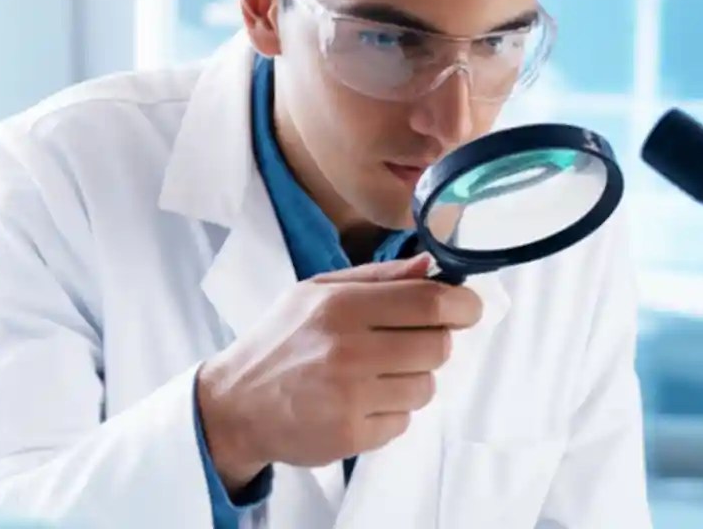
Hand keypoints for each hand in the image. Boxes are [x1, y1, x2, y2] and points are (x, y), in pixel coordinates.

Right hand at [196, 254, 482, 490]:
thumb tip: (431, 266)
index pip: (429, 304)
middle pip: (438, 347)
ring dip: (412, 380)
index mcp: (340, 306)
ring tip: (377, 375)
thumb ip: (377, 277)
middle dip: (435, 343)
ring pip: (426, 387)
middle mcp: (348, 351)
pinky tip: (361, 401)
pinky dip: (391, 412)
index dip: (462, 306)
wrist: (234, 404)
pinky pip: (404, 421)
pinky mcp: (351, 436)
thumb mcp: (315, 292)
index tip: (467, 309)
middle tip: (410, 343)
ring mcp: (350, 397)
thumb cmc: (279, 342)